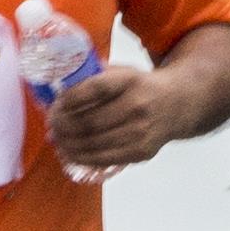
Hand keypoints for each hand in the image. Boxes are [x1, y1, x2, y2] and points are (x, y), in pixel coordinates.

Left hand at [47, 61, 172, 172]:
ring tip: (56, 139)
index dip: (69, 99)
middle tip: (51, 125)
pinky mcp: (140, 152)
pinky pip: (104, 158)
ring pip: (93, 144)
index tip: (55, 104)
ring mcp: (141, 132)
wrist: (177, 105)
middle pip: (89, 122)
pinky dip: (82, 157)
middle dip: (63, 126)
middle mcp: (138, 106)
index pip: (94, 90)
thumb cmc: (140, 87)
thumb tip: (58, 89)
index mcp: (131, 80)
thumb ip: (95, 76)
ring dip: (68, 144)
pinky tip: (70, 151)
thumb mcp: (123, 71)